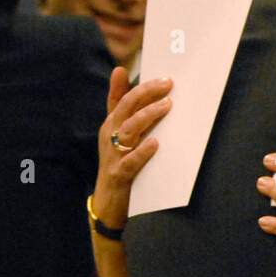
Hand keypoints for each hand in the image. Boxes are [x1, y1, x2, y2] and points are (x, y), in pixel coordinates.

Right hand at [91, 68, 172, 229]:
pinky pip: (130, 162)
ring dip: (147, 116)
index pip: (122, 99)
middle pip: (125, 108)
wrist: (108, 203)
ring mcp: (113, 155)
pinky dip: (143, 152)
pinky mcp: (119, 176)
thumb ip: (123, 108)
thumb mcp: (118, 136)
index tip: (158, 73)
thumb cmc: (118, 164)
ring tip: (166, 106)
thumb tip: (122, 73)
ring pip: (128, 130)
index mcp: (111, 125)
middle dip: (146, 93)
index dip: (138, 84)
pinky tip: (155, 144)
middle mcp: (110, 136)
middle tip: (167, 83)